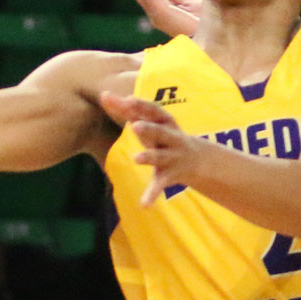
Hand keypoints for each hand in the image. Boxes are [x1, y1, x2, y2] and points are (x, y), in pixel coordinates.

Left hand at [99, 92, 208, 206]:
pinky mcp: (169, 176)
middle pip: (160, 131)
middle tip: (135, 126)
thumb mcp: (150, 123)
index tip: (128, 100)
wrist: (197, 159)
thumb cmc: (164, 136)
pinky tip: (144, 205)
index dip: (141, 105)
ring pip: (160, 157)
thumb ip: (127, 110)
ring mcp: (171, 157)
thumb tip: (103, 94)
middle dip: (150, 128)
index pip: (153, 111)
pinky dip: (152, 195)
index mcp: (165, 122)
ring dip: (149, 157)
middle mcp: (171, 138)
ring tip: (136, 159)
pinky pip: (159, 185)